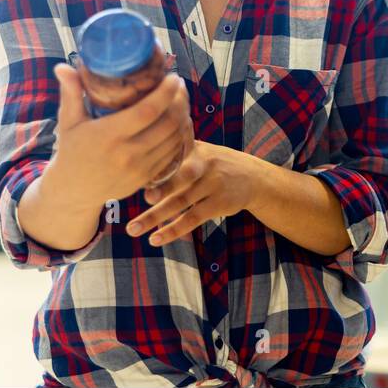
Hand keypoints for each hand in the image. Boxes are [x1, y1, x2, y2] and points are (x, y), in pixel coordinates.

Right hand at [47, 63, 193, 208]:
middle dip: (179, 102)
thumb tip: (62, 67)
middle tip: (179, 86)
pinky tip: (177, 123)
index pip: (147, 111)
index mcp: (108, 135)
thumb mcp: (68, 122)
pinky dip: (179, 137)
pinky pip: (172, 155)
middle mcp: (127, 153)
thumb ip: (70, 94)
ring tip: (180, 101)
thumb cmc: (71, 150)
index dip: (165, 93)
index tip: (173, 77)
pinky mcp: (146, 178)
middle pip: (167, 124)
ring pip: (174, 139)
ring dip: (183, 117)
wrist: (73, 191)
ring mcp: (139, 168)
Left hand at [125, 141, 262, 245]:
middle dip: (157, 188)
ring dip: (155, 217)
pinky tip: (156, 239)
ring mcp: (213, 185)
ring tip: (133, 229)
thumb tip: (139, 166)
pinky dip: (173, 229)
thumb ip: (177, 153)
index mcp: (196, 149)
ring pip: (180, 202)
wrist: (255, 178)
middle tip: (138, 198)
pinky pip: (192, 218)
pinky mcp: (219, 204)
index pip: (172, 155)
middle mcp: (204, 165)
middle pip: (177, 178)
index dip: (153, 165)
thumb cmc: (218, 164)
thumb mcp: (202, 150)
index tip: (132, 173)